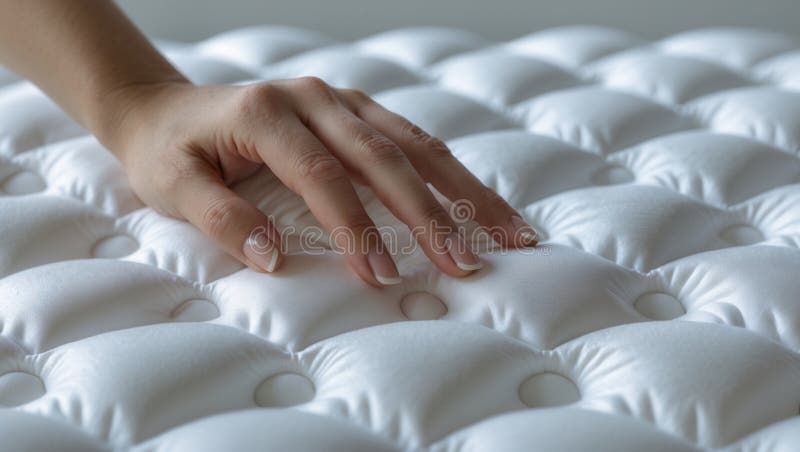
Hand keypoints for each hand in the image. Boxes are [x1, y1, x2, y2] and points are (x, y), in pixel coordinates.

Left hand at [105, 77, 537, 285]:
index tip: (384, 276)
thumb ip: (220, 219)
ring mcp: (341, 100)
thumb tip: (274, 260)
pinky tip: (479, 202)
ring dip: (462, 190)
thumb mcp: (174, 186)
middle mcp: (314, 98)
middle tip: (469, 262)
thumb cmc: (171, 152)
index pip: (323, 175)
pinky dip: (450, 174)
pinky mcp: (357, 110)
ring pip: (415, 143)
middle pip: (386, 155)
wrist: (167, 109)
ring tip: (508, 230)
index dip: (357, 227)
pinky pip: (413, 139)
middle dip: (432, 213)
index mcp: (267, 113)